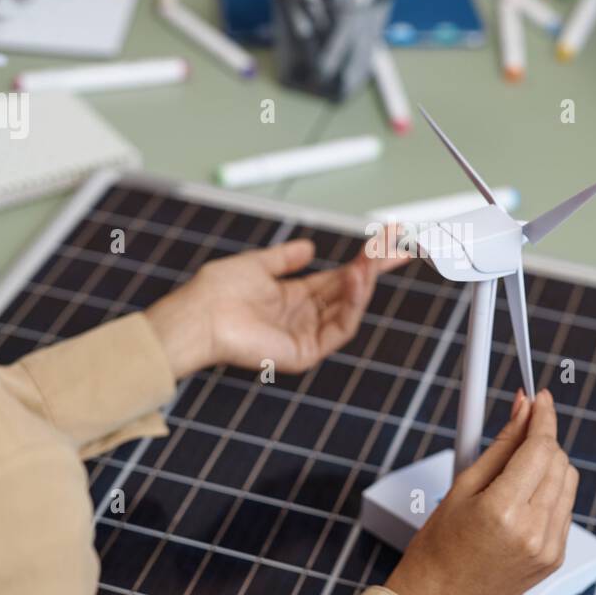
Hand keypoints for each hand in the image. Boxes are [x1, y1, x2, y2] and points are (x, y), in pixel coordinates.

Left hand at [144, 234, 406, 378]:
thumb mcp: (258, 264)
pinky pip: (339, 328)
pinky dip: (352, 305)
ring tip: (371, 261)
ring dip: (364, 284)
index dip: (362, 261)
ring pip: (348, 310)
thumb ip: (286, 258)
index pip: (337, 278)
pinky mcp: (305, 352)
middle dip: (373, 270)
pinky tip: (356, 280)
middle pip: (349, 292)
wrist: (198, 315)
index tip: (386, 241)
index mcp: (293, 297)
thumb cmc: (217, 291)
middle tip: (397, 248)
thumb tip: (310, 247)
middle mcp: (303, 317)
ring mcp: (306, 336)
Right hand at [385, 390, 579, 594]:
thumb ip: (501, 443)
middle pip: (559, 461)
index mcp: (503, 510)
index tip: (540, 398)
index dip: (543, 417)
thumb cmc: (439, 544)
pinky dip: (550, 493)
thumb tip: (523, 409)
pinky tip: (523, 498)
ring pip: (568, 483)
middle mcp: (532, 531)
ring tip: (517, 471)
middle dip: (543, 439)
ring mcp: (548, 548)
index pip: (540, 447)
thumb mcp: (463, 485)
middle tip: (522, 430)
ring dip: (549, 465)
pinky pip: (565, 509)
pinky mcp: (555, 558)